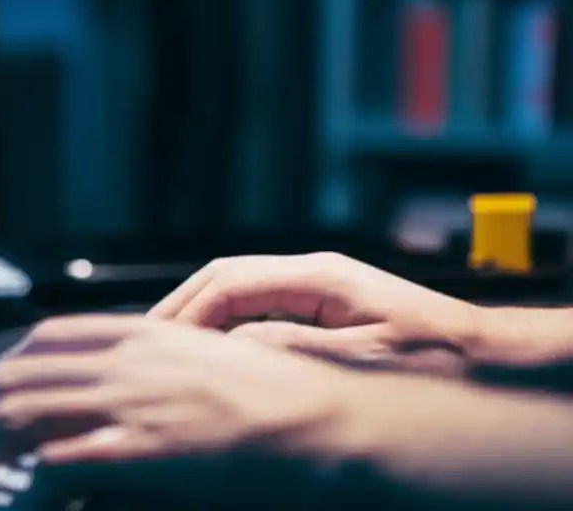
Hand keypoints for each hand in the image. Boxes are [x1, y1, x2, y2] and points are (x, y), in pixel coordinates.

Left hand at [0, 315, 355, 488]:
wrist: (326, 420)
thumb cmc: (278, 394)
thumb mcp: (206, 357)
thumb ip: (154, 362)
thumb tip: (108, 381)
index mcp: (141, 333)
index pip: (43, 339)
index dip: (2, 369)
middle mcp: (125, 361)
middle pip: (17, 376)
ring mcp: (132, 404)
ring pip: (21, 415)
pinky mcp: (142, 452)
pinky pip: (59, 461)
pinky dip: (29, 481)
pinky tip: (21, 495)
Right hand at [147, 252, 482, 375]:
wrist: (477, 347)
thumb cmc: (432, 353)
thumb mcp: (362, 355)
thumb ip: (296, 346)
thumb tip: (237, 342)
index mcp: (318, 275)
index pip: (231, 282)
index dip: (190, 311)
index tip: (164, 341)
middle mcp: (310, 269)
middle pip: (224, 274)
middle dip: (182, 304)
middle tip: (147, 337)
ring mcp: (312, 280)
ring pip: (235, 284)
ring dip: (199, 310)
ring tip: (169, 342)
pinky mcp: (316, 297)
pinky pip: (255, 300)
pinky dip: (224, 318)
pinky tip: (211, 344)